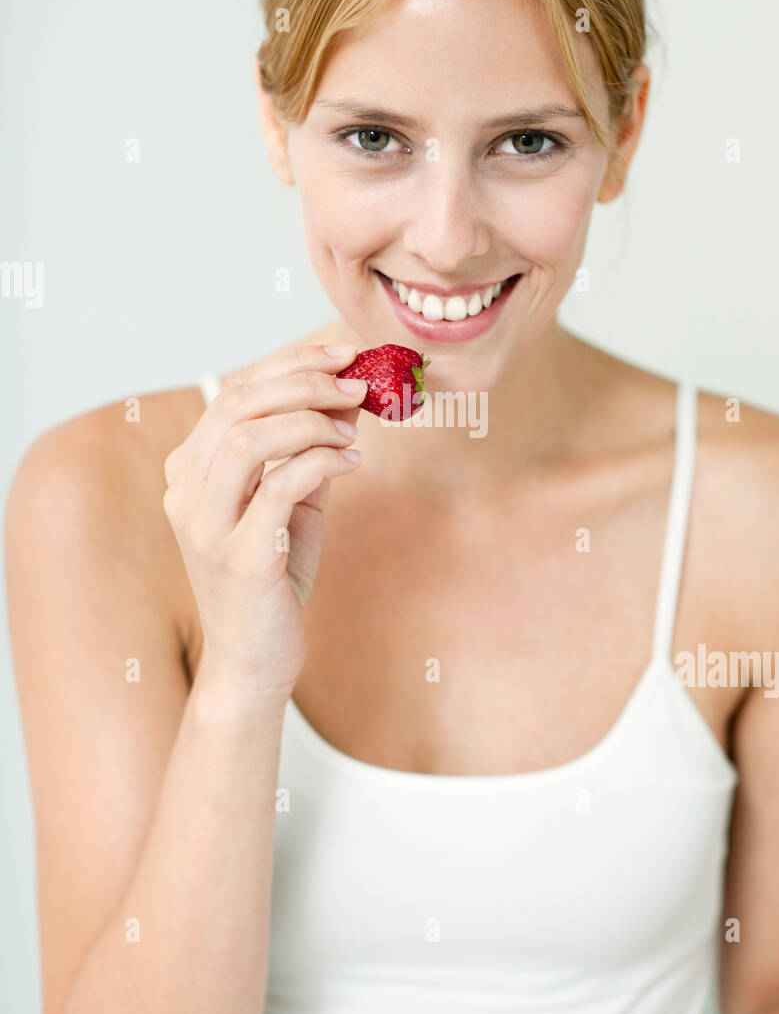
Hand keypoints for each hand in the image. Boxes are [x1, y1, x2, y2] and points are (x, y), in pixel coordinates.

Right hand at [163, 342, 365, 701]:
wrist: (255, 659)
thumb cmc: (272, 577)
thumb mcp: (290, 502)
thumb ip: (307, 450)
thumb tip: (346, 395)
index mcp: (190, 470)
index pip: (234, 391)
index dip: (291, 363)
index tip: (342, 354)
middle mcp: (186, 492)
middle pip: (237, 404)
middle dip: (305, 382)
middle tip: (356, 384)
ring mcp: (207, 526)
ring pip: (248, 439)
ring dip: (311, 420)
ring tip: (352, 429)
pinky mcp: (239, 558)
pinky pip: (279, 488)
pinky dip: (321, 464)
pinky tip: (350, 464)